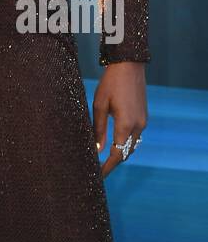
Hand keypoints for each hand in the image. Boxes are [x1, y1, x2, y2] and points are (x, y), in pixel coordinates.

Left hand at [93, 61, 147, 177]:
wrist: (129, 66)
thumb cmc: (110, 83)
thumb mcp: (99, 105)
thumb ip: (99, 129)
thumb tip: (98, 150)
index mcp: (126, 125)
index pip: (117, 154)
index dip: (108, 167)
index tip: (98, 175)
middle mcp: (138, 126)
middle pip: (126, 152)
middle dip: (114, 163)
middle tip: (99, 169)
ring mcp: (143, 121)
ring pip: (132, 145)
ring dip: (120, 153)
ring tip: (105, 159)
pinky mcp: (144, 116)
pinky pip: (135, 136)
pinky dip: (126, 143)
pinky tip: (115, 143)